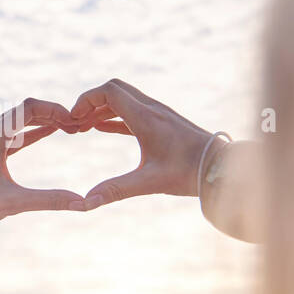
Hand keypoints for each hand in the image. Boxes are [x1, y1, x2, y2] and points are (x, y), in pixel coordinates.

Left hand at [0, 98, 84, 221]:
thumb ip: (49, 200)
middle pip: (25, 110)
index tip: (73, 121)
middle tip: (75, 125)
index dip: (54, 110)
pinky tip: (49, 131)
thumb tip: (81, 203)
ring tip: (67, 127)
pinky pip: (12, 132)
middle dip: (52, 114)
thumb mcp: (14, 203)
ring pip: (19, 119)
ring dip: (42, 121)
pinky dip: (31, 131)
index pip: (28, 108)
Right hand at [69, 79, 214, 208]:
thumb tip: (86, 203)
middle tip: (75, 123)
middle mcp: (151, 109)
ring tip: (82, 129)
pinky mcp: (162, 123)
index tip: (73, 119)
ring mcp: (158, 114)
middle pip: (114, 90)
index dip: (86, 100)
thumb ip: (115, 190)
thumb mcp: (149, 183)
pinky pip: (131, 112)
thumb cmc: (188, 173)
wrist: (220, 168)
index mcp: (145, 117)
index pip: (109, 91)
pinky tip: (101, 128)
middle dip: (91, 102)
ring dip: (101, 110)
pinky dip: (113, 117)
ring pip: (123, 100)